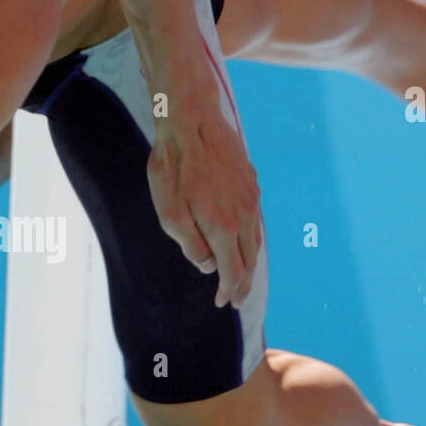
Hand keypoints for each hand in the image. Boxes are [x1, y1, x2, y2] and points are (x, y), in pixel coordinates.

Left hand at [148, 84, 261, 307]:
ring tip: (243, 276)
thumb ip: (191, 245)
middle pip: (249, 261)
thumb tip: (207, 265)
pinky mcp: (251, 182)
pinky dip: (252, 239)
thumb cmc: (174, 169)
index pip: (232, 272)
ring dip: (250, 263)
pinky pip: (255, 220)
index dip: (228, 291)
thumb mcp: (170, 214)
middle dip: (243, 284)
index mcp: (223, 228)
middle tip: (237, 299)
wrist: (191, 122)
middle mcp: (244, 216)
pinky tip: (244, 240)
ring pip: (256, 240)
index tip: (223, 303)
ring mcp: (251, 198)